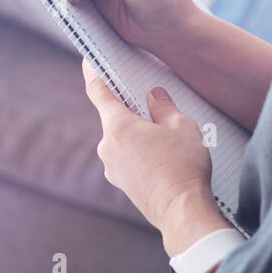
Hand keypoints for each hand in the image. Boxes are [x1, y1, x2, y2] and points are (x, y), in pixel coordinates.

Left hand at [83, 61, 227, 254]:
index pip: (98, 91)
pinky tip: (164, 159)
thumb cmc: (183, 166)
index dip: (93, 73)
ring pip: (123, 139)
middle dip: (134, 111)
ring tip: (169, 142)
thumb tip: (154, 96)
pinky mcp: (122, 183)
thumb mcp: (181, 125)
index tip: (88, 61)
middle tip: (158, 109)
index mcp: (118, 126)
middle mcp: (108, 147)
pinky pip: (127, 158)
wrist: (182, 212)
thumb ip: (163, 106)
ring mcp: (112, 168)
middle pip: (116, 118)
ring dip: (140, 135)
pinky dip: (141, 153)